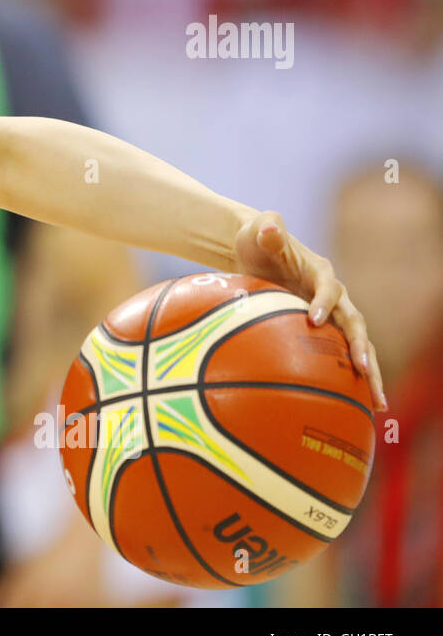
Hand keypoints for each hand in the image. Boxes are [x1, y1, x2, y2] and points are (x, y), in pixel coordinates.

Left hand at [232, 209, 385, 411]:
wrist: (256, 249)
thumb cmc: (257, 238)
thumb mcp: (259, 229)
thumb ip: (267, 228)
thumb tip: (270, 228)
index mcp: (319, 271)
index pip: (328, 287)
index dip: (323, 301)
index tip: (314, 319)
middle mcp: (332, 294)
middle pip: (354, 322)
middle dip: (360, 346)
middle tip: (363, 371)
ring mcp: (331, 313)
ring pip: (356, 344)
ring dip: (369, 371)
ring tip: (378, 403)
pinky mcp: (323, 329)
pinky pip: (341, 354)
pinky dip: (352, 377)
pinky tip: (361, 406)